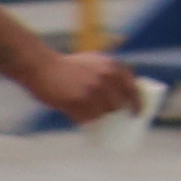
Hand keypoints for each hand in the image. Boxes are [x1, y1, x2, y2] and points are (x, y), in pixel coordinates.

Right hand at [18, 47, 140, 125]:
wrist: (42, 66)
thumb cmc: (68, 66)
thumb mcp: (95, 62)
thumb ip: (111, 73)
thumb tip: (127, 93)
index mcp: (113, 67)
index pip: (133, 90)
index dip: (138, 104)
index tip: (137, 114)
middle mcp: (106, 78)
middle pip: (117, 105)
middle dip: (111, 110)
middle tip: (102, 111)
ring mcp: (93, 90)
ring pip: (102, 113)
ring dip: (95, 115)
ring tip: (83, 108)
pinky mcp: (78, 101)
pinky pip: (86, 118)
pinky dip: (82, 118)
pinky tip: (74, 111)